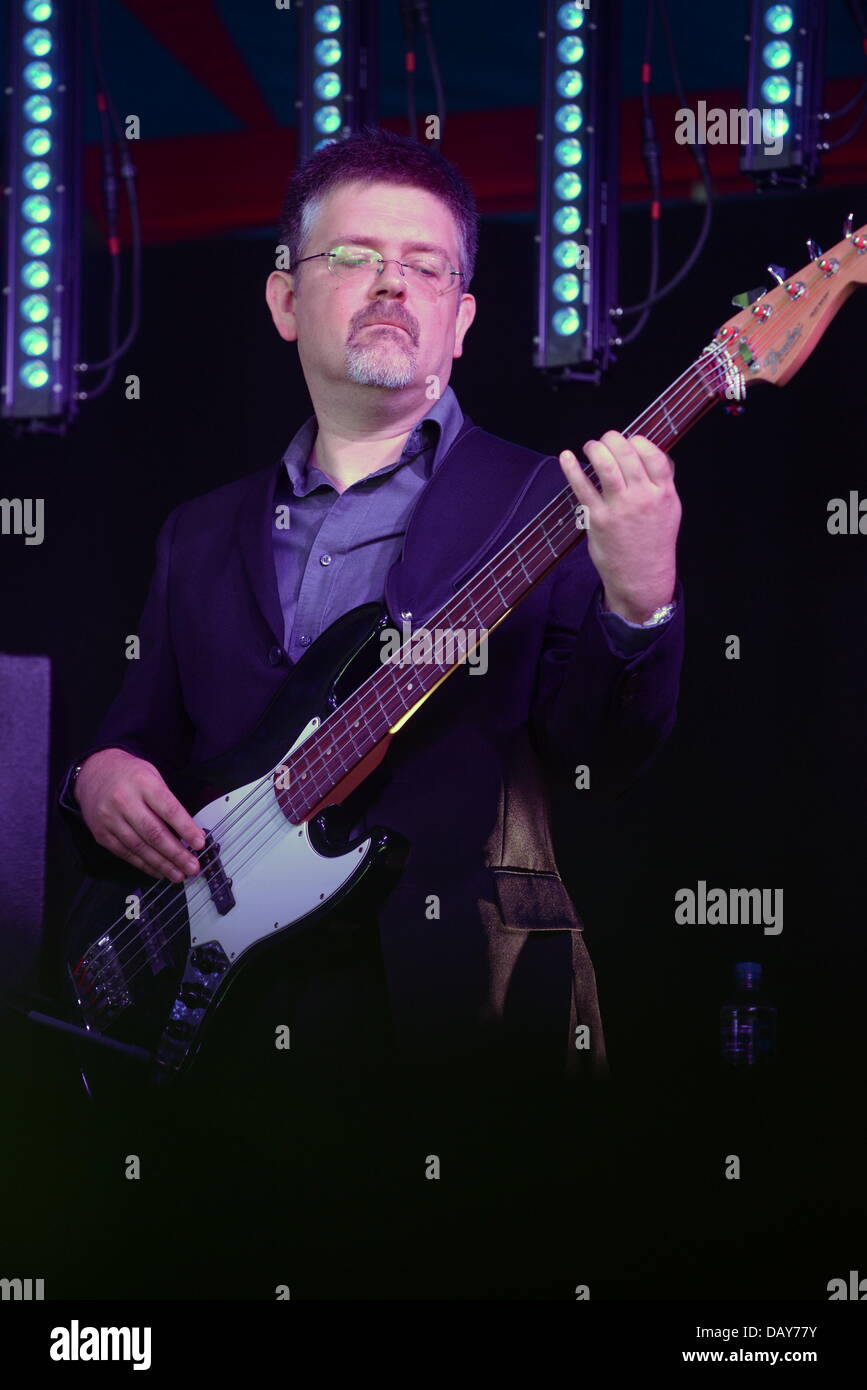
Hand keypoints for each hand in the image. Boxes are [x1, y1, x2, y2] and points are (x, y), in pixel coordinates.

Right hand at [74, 748, 204, 881]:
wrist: (92, 772)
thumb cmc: (128, 774)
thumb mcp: (152, 775)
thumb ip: (167, 801)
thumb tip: (188, 831)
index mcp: (142, 783)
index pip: (169, 809)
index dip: (186, 829)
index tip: (199, 843)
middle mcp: (124, 801)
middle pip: (154, 833)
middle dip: (176, 853)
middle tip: (192, 866)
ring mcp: (110, 818)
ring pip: (139, 847)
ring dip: (162, 864)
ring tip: (178, 874)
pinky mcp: (101, 833)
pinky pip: (125, 853)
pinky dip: (143, 864)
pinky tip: (158, 871)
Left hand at [559, 431, 680, 623]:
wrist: (642, 576)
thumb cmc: (653, 540)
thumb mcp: (670, 509)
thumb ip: (662, 482)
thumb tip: (649, 453)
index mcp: (663, 493)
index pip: (653, 455)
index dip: (639, 441)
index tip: (630, 441)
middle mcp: (643, 497)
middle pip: (627, 454)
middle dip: (613, 439)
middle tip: (606, 439)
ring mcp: (619, 508)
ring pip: (605, 464)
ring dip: (595, 448)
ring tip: (591, 446)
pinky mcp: (598, 518)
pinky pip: (582, 486)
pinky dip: (571, 468)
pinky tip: (565, 457)